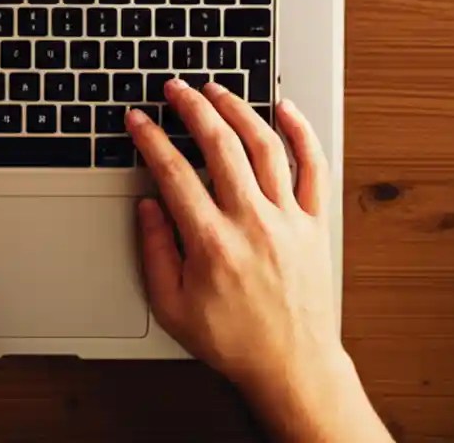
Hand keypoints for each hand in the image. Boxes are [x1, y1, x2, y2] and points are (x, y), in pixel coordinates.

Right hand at [128, 79, 389, 442]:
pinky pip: (314, 166)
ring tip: (217, 90)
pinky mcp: (316, 223)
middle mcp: (252, 222)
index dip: (151, 139)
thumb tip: (148, 205)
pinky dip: (302, 132)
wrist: (291, 365)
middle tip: (176, 89)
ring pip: (265, 145)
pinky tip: (285, 110)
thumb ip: (155, 250)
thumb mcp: (172, 306)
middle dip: (192, 107)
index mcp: (211, 242)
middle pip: (220, 144)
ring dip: (238, 109)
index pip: (174, 172)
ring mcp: (288, 219)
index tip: (138, 121)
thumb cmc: (233, 340)